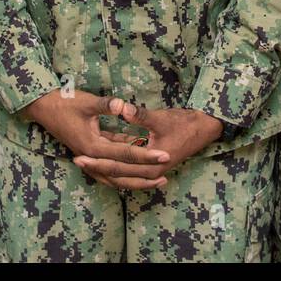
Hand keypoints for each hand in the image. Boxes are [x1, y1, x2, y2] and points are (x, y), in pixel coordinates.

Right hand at [24, 89, 169, 189]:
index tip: (165, 155)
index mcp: (92, 146)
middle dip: (144, 175)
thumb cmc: (64, 102)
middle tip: (165, 176)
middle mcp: (91, 156)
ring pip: (114, 176)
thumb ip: (106, 105)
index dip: (146, 155)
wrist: (42, 107)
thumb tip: (123, 104)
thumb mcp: (87, 102)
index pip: (126, 153)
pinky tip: (138, 160)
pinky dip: (123, 167)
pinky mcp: (89, 151)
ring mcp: (89, 156)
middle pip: (121, 174)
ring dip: (134, 179)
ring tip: (155, 180)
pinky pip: (109, 165)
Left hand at [73, 100, 223, 184]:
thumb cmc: (184, 123)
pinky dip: (115, 162)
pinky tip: (100, 154)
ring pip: (121, 173)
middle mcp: (149, 172)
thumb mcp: (160, 118)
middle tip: (75, 159)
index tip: (79, 155)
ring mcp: (149, 169)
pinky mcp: (150, 163)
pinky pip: (128, 167)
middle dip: (95, 167)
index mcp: (150, 165)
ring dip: (104, 166)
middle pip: (116, 174)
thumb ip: (139, 115)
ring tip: (84, 159)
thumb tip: (121, 107)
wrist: (205, 128)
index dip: (97, 161)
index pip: (117, 166)